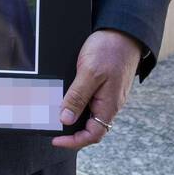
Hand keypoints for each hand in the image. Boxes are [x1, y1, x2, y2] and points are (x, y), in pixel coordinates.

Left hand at [51, 28, 141, 148]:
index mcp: (109, 106)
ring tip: (52, 115)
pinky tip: (63, 99)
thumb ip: (78, 97)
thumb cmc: (109, 50)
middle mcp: (109, 104)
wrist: (123, 33)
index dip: (73, 141)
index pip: (92, 135)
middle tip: (50, 128)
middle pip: (90, 128)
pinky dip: (75, 104)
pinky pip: (89, 102)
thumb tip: (66, 120)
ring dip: (72, 118)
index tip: (55, 139)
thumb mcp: (89, 73)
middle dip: (71, 132)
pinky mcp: (103, 86)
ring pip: (89, 115)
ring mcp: (107, 96)